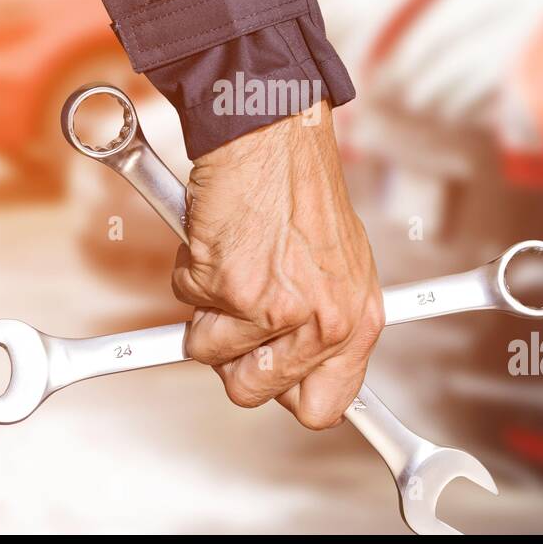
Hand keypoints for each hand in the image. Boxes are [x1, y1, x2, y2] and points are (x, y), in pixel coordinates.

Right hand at [171, 101, 383, 428]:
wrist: (273, 136)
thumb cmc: (300, 188)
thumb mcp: (340, 266)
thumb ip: (322, 323)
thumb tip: (294, 369)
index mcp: (356, 322)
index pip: (322, 407)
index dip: (285, 395)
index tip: (268, 376)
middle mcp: (322, 322)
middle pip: (251, 392)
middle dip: (230, 356)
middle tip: (236, 310)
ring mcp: (275, 308)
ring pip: (207, 353)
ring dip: (205, 309)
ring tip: (231, 260)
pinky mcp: (229, 285)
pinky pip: (185, 302)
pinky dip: (190, 270)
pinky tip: (218, 237)